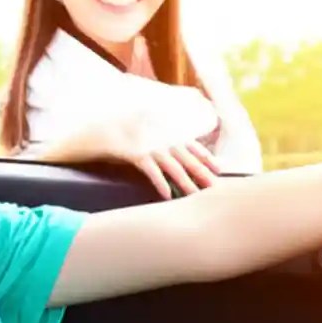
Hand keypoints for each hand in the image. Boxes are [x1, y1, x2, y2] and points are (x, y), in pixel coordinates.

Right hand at [91, 77, 222, 198]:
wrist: (102, 126)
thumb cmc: (125, 129)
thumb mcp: (150, 127)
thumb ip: (163, 135)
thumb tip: (173, 148)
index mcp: (168, 132)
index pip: (193, 146)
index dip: (207, 158)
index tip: (219, 168)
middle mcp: (163, 139)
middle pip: (188, 159)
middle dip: (203, 173)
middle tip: (216, 187)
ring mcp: (151, 146)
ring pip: (174, 167)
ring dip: (186, 182)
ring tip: (196, 195)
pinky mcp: (137, 154)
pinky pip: (152, 171)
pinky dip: (161, 183)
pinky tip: (167, 196)